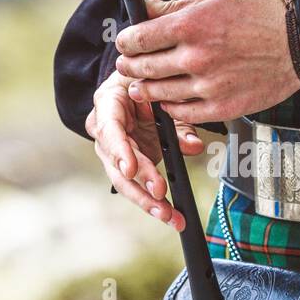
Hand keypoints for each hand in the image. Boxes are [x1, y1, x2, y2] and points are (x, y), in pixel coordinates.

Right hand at [86, 68, 203, 230]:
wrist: (139, 84)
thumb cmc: (148, 83)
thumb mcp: (164, 92)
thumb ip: (178, 119)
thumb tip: (194, 146)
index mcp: (108, 103)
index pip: (110, 129)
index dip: (120, 151)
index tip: (130, 169)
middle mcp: (104, 129)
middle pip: (116, 163)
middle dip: (139, 183)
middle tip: (159, 196)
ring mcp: (113, 150)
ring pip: (124, 180)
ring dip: (146, 200)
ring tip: (169, 215)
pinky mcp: (126, 164)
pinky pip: (136, 185)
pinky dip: (153, 201)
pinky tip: (169, 215)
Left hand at [113, 0, 299, 123]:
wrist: (297, 42)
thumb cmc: (258, 16)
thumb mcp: (212, 0)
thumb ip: (173, 8)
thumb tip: (144, 5)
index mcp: (191, 26)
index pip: (139, 38)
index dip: (126, 42)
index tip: (126, 43)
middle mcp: (197, 57)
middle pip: (145, 67)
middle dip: (129, 66)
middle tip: (126, 65)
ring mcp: (209, 85)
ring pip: (160, 93)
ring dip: (144, 89)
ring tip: (140, 86)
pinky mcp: (223, 107)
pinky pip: (184, 113)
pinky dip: (170, 108)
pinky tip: (167, 101)